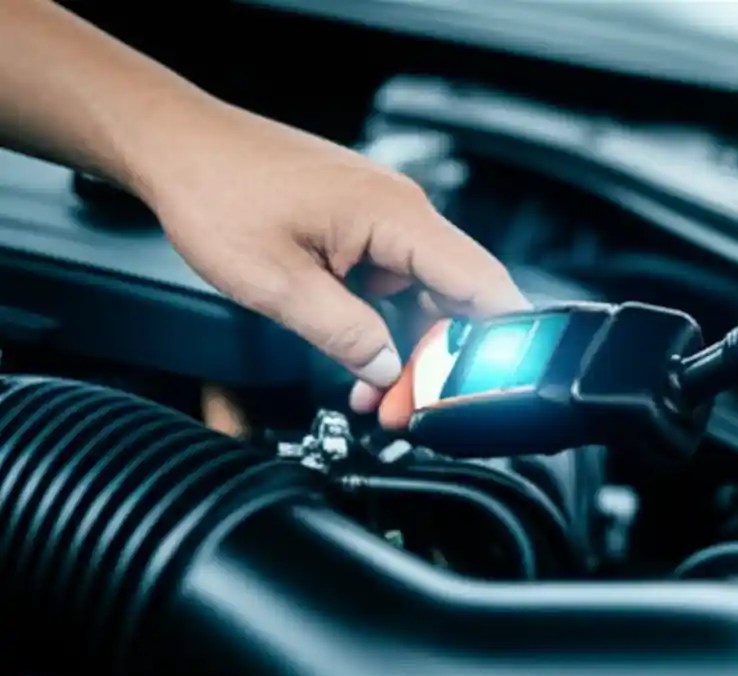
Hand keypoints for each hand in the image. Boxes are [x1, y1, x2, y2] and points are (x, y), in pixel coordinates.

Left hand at [134, 98, 527, 421]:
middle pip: (457, 296)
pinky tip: (363, 358)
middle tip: (409, 409)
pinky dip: (385, 323)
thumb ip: (344, 334)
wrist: (176, 147)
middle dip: (442, 359)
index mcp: (396, 215)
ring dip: (410, 346)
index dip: (503, 337)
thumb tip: (388, 369)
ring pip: (425, 294)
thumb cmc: (217, 190)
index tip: (500, 384)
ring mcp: (382, 217)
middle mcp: (400, 210)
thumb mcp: (279, 285)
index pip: (481, 281)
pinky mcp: (361, 226)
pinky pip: (394, 282)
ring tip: (379, 394)